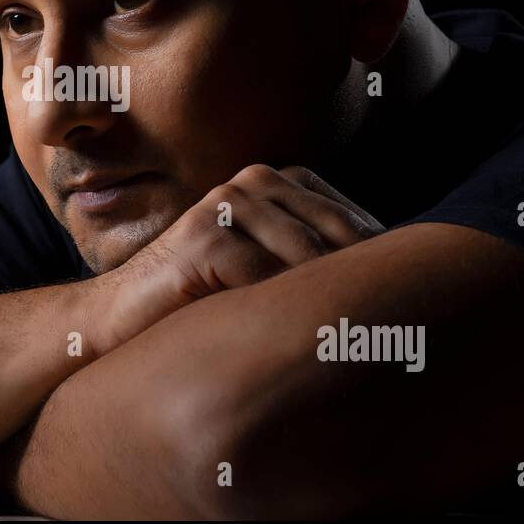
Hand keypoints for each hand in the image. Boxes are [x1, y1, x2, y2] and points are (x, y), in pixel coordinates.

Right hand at [91, 164, 383, 351]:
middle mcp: (253, 181)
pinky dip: (286, 313)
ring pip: (307, 256)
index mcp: (274, 180)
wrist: (118, 316)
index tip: (405, 309)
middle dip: (363, 282)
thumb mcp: (263, 270)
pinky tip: (301, 344)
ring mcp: (225, 205)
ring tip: (358, 343)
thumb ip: (311, 259)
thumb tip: (400, 285)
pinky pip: (265, 279)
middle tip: (394, 332)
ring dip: (332, 301)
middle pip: (337, 234)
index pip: (351, 219)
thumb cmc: (200, 298)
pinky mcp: (204, 238)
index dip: (378, 265)